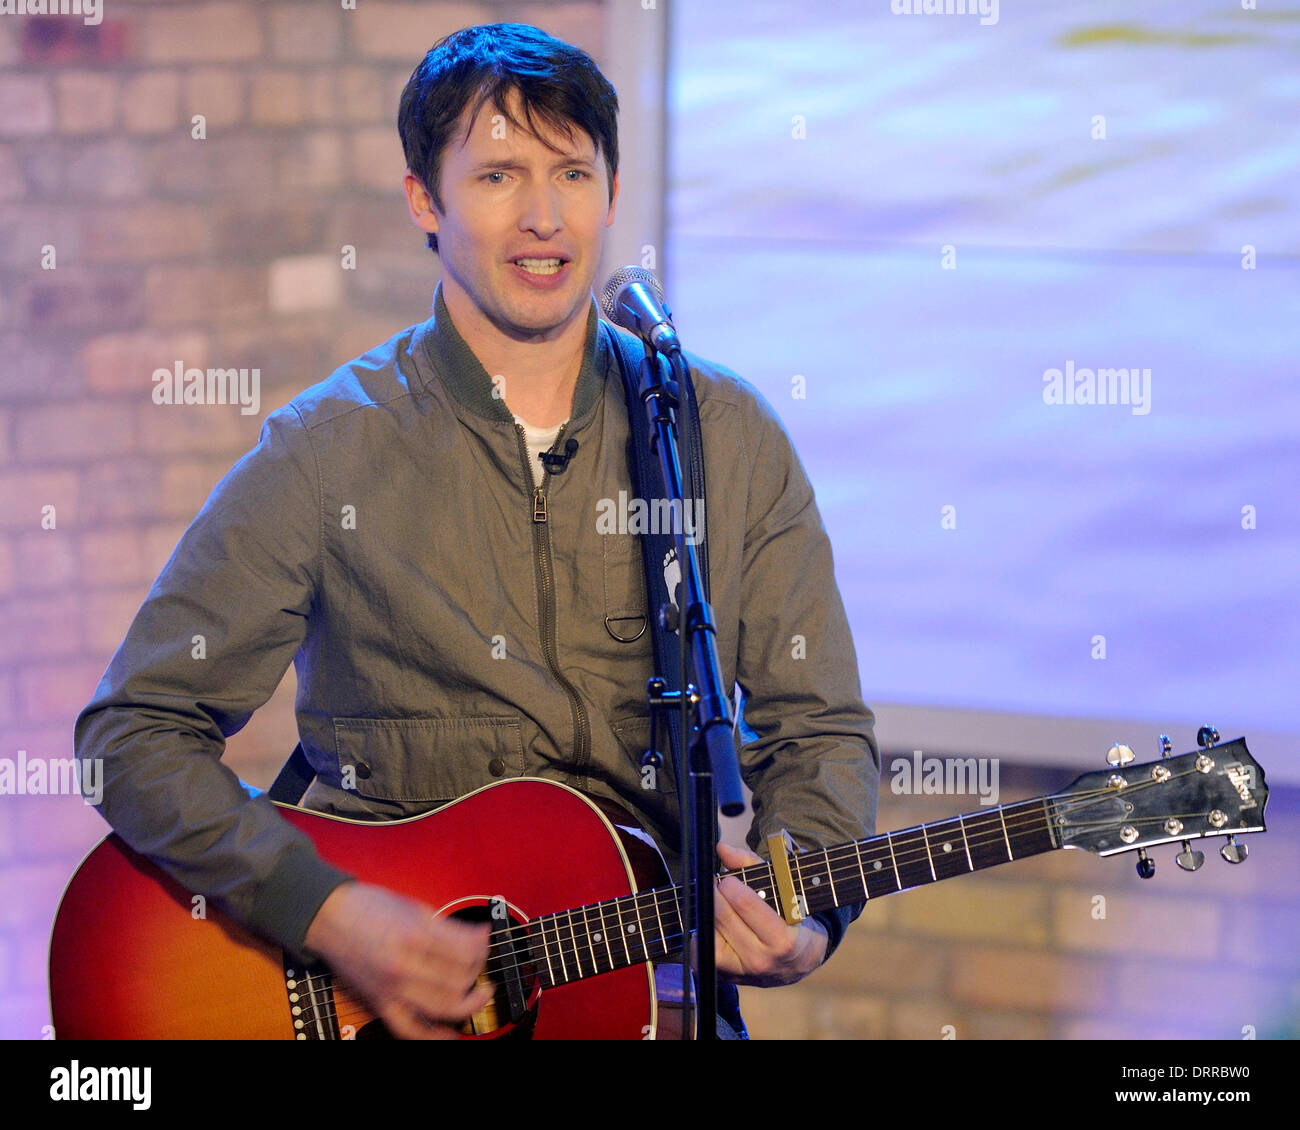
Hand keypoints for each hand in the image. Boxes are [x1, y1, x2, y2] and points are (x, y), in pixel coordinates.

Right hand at [303, 881, 493, 1039]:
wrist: (328, 918)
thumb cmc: (368, 907)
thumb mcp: (414, 907)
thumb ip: (448, 927)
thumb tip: (479, 935)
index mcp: (415, 936)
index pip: (466, 952)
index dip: (483, 946)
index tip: (484, 939)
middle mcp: (404, 966)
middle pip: (460, 980)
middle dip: (478, 970)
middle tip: (479, 960)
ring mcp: (391, 989)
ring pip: (444, 1006)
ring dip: (468, 1000)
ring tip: (477, 991)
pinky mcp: (380, 1003)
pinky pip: (409, 1029)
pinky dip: (435, 1037)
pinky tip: (453, 1035)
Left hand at [712, 842, 828, 986]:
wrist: (799, 961)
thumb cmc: (791, 918)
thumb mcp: (781, 889)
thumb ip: (750, 864)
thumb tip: (722, 848)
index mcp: (782, 940)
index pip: (746, 906)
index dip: (731, 886)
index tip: (727, 879)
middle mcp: (761, 961)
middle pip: (722, 918)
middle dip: (716, 895)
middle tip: (719, 886)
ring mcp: (742, 973)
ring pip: (707, 936)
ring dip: (708, 915)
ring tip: (719, 906)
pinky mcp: (726, 978)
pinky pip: (701, 953)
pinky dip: (701, 935)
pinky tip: (713, 926)